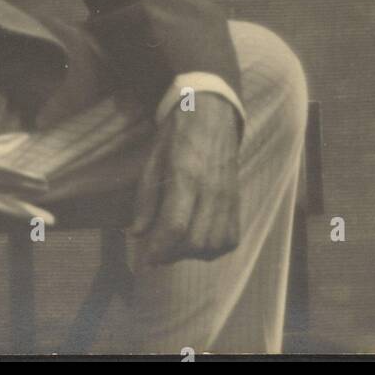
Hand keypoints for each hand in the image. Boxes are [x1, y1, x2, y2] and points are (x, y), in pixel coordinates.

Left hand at [131, 95, 240, 264]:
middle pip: (195, 241)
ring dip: (191, 254)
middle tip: (157, 250)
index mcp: (186, 175)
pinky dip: (212, 248)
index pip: (176, 225)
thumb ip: (146, 198)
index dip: (160, 249)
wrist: (212, 115)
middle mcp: (211, 189)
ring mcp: (228, 197)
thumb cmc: (177, 134)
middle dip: (172, 255)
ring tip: (175, 243)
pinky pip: (229, 240)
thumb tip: (137, 233)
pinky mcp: (237, 202)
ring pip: (213, 245)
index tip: (146, 259)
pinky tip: (197, 239)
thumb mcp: (153, 159)